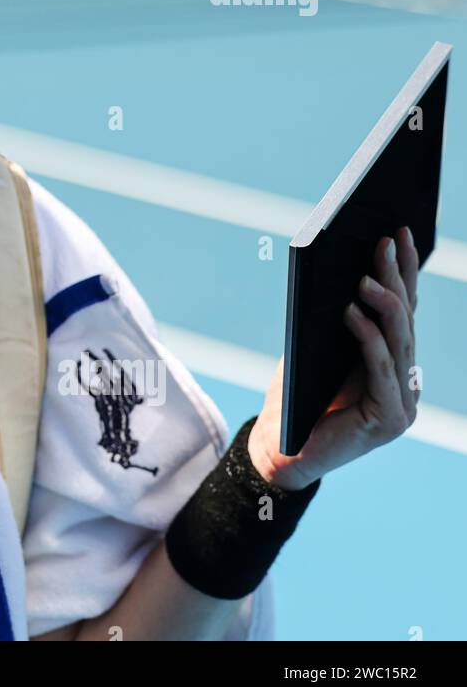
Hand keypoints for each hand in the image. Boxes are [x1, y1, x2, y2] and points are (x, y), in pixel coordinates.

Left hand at [247, 226, 418, 490]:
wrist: (281, 453)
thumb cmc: (295, 399)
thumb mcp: (313, 350)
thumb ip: (334, 322)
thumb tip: (339, 272)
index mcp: (392, 363)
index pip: (401, 310)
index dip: (404, 271)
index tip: (399, 233)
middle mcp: (405, 381)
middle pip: (403, 320)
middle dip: (396, 277)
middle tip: (386, 240)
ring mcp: (403, 402)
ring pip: (398, 342)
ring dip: (383, 305)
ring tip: (365, 276)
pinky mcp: (389, 419)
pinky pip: (380, 370)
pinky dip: (367, 339)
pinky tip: (351, 313)